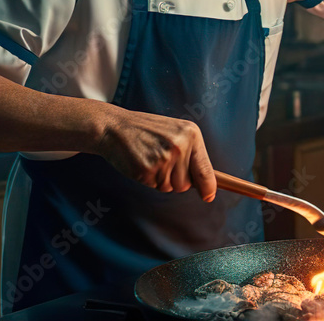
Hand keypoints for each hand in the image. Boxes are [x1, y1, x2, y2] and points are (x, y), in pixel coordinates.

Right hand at [92, 110, 216, 201]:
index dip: (208, 187)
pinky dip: (147, 178)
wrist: (115, 127)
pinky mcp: (147, 169)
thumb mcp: (175, 133)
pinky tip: (141, 161)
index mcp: (191, 134)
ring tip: (150, 158)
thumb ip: (191, 154)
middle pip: (185, 184)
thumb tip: (207, 184)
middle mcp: (180, 146)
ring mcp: (164, 158)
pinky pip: (153, 186)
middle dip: (174, 180)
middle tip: (161, 160)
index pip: (205, 169)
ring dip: (159, 179)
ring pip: (169, 187)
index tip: (208, 196)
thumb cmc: (146, 131)